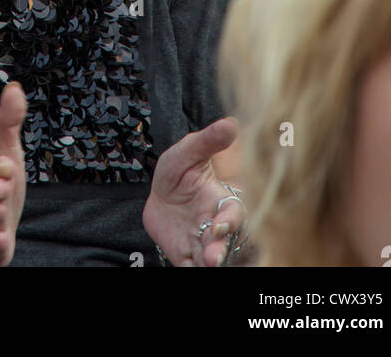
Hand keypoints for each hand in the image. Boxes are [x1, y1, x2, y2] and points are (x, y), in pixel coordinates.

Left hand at [143, 118, 247, 266]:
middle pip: (224, 242)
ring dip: (209, 262)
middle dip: (220, 250)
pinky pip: (190, 267)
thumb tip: (230, 122)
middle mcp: (214, 225)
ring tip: (204, 263)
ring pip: (210, 258)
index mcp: (220, 200)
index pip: (233, 213)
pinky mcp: (185, 256)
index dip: (229, 221)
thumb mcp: (188, 150)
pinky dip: (190, 268)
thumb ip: (208, 141)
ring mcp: (200, 242)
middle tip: (212, 256)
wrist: (158, 195)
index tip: (219, 225)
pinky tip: (187, 265)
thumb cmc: (179, 171)